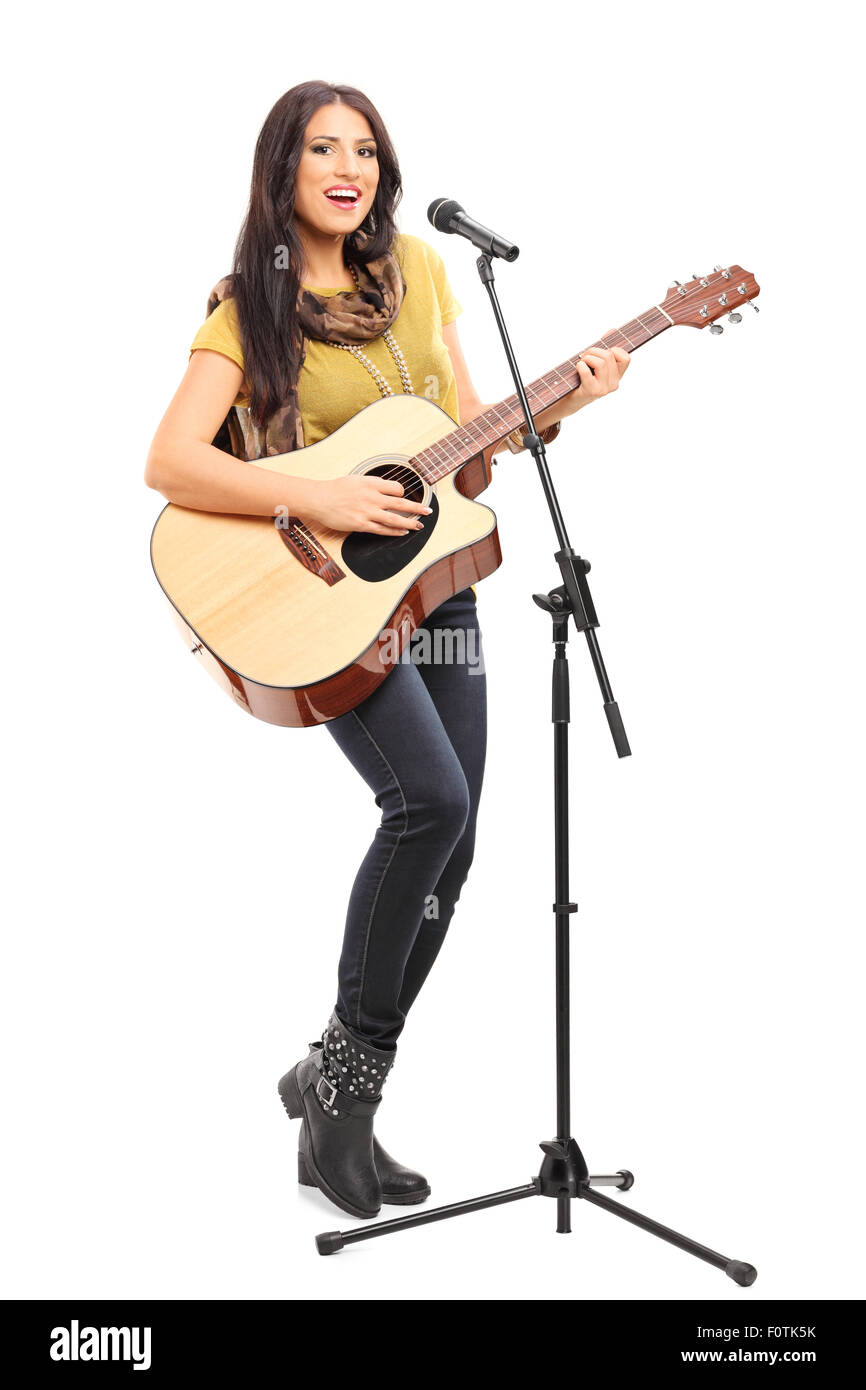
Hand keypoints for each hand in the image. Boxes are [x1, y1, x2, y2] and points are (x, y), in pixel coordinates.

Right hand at [304, 474, 430, 534]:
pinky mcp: (361, 524)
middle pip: (401, 503)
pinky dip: (394, 532)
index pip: (396, 487)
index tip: (404, 496)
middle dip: (417, 507)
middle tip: (428, 510)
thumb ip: (372, 484)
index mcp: (371, 483)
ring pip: (395, 519)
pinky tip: (403, 532)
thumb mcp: (356, 479)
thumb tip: (385, 488)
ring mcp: (367, 512)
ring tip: (420, 525)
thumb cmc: (335, 489)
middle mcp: (372, 497)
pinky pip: (382, 530)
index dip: (402, 492)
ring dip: (410, 523)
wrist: (318, 499)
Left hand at [564, 343, 629, 415]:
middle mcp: (614, 383)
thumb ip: (605, 348)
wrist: (571, 399)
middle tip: (584, 355)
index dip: (613, 350)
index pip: (625, 358)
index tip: (602, 352)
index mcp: (618, 376)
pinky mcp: (593, 391)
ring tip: (581, 362)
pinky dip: (580, 365)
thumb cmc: (583, 379)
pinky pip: (586, 371)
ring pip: (601, 362)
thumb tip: (613, 330)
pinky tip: (578, 368)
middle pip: (609, 356)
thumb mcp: (595, 363)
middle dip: (593, 350)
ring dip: (587, 358)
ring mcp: (605, 389)